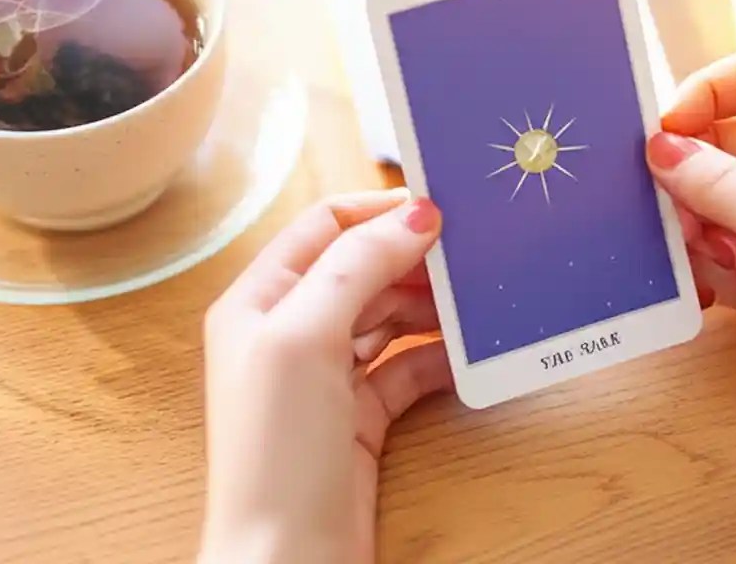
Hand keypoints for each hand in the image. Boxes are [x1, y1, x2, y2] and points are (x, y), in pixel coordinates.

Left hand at [198, 190, 451, 563]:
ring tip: (477, 301)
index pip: (324, 228)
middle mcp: (289, 332)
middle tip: (472, 255)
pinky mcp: (359, 417)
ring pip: (389, 318)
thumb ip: (358, 265)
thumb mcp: (307, 337)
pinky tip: (467, 355)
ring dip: (431, 307)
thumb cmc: (276, 451)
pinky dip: (438, 358)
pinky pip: (406, 369)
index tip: (441, 207)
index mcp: (259, 300)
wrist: (289, 561)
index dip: (379, 211)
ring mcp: (325, 376)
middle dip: (415, 259)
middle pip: (362, 270)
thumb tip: (416, 214)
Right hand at [648, 55, 735, 480]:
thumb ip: (728, 188)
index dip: (711, 92)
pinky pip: (719, 246)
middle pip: (727, 142)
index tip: (668, 132)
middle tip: (684, 223)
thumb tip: (661, 148)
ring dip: (701, 232)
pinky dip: (712, 268)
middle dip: (695, 179)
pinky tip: (733, 301)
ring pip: (714, 198)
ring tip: (726, 272)